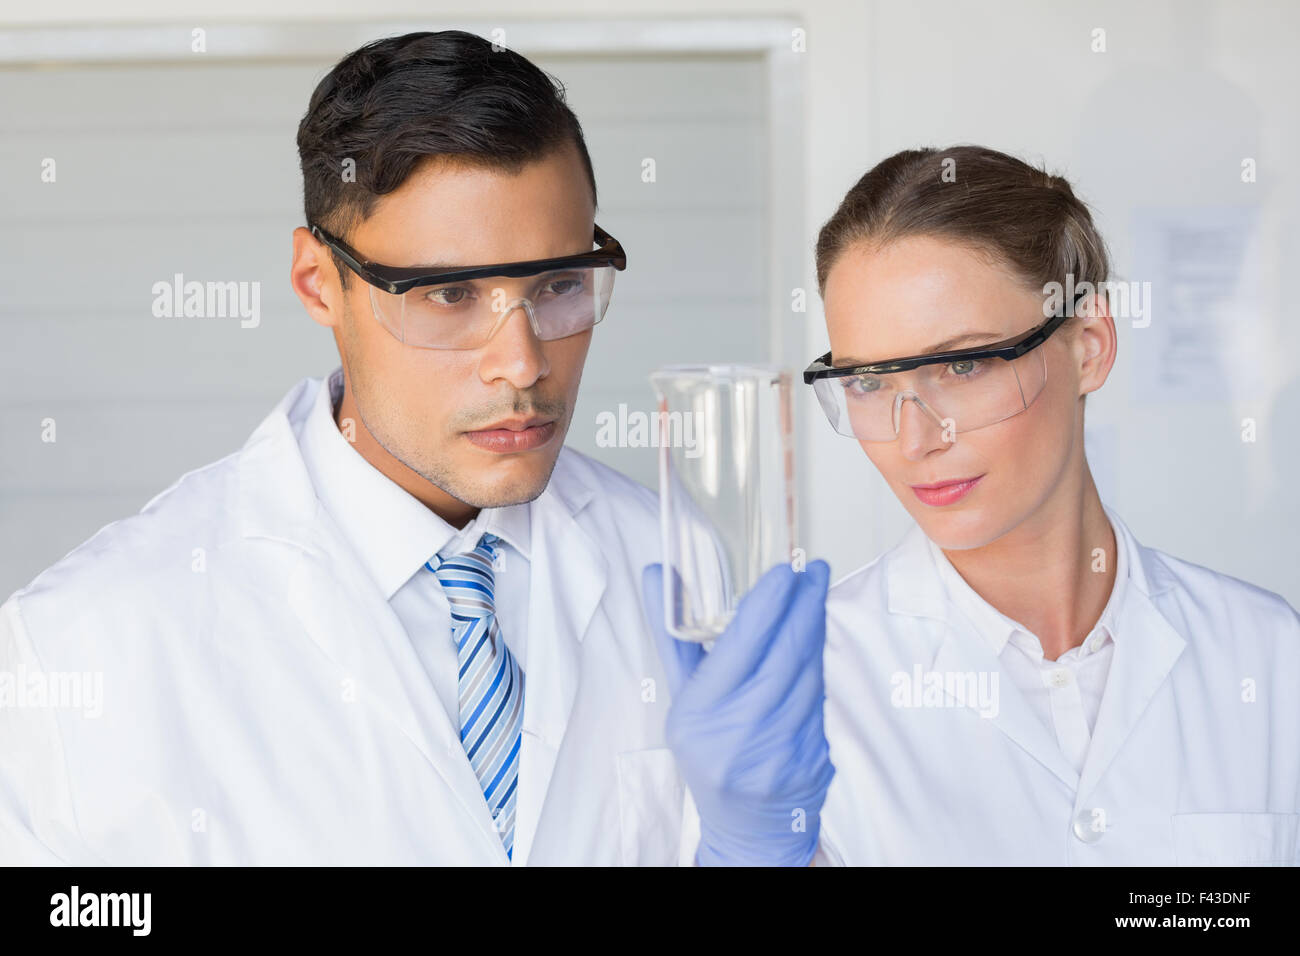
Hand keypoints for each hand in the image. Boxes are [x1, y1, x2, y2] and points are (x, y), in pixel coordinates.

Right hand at [641, 560, 833, 865]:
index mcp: (700, 714)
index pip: (741, 646)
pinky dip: (816, 664)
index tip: (782, 572)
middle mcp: (741, 732)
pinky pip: (818, 697)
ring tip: (813, 595)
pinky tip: (813, 641)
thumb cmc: (709, 753)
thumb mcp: (682, 700)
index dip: (766, 604)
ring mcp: (782, 748)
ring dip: (814, 628)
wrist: (746, 827)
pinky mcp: (814, 757)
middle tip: (811, 570)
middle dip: (802, 605)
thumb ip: (674, 635)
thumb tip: (659, 573)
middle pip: (783, 653)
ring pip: (806, 672)